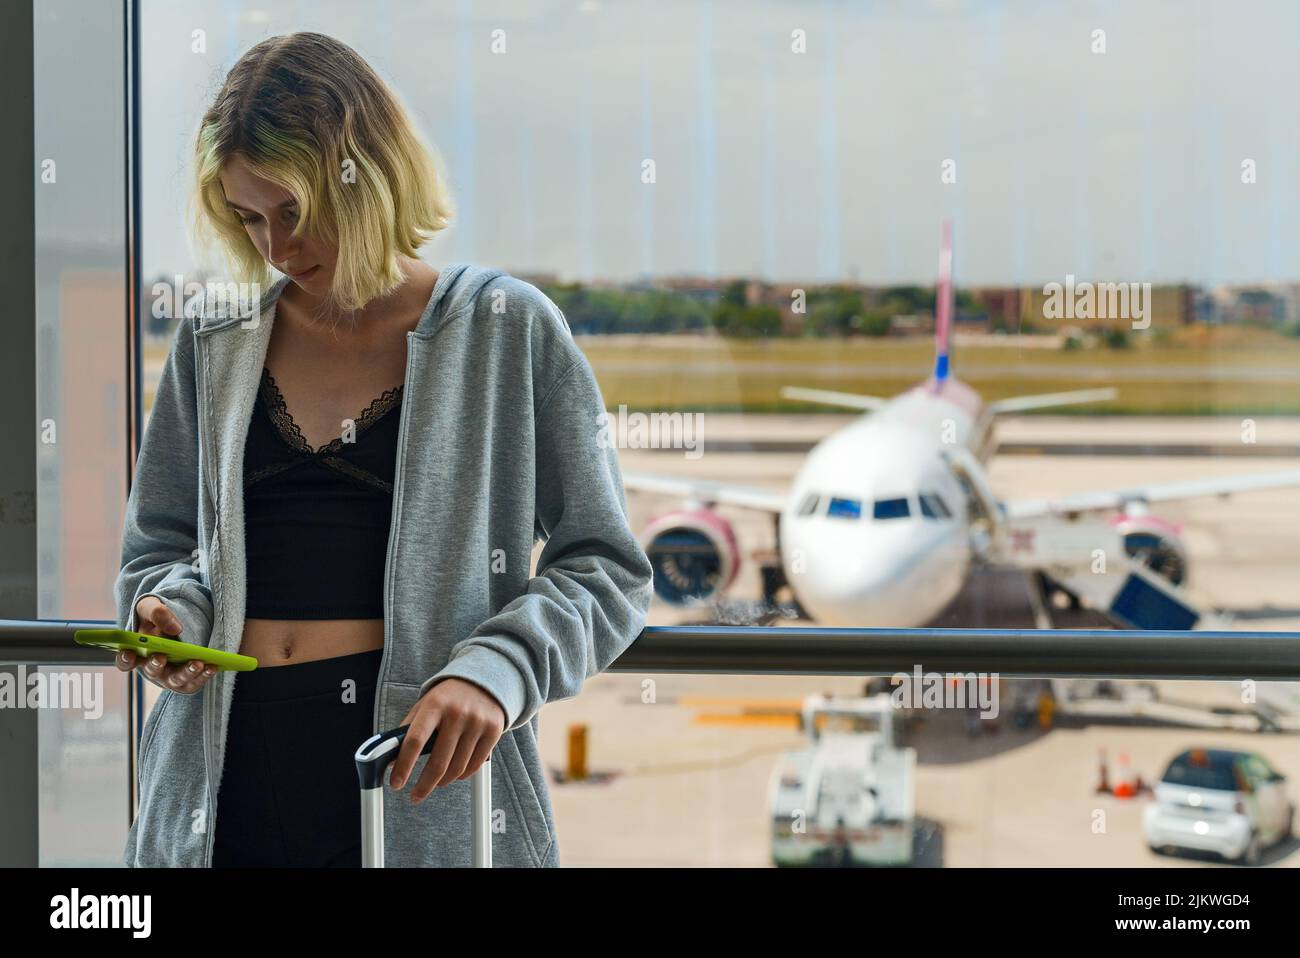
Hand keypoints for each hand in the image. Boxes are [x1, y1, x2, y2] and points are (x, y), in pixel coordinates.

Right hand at [114, 595, 217, 694]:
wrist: (174, 625)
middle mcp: (152, 668)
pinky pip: (193, 683)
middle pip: (152, 671)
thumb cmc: (156, 618)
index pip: (126, 661)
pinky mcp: (185, 680)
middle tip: (161, 657)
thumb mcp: (152, 607)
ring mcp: (168, 677)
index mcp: (137, 653)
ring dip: (186, 673)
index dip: (125, 659)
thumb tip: (175, 628)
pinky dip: (203, 676)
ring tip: (197, 664)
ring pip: (175, 680)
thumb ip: (157, 613)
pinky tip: (212, 667)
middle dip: (156, 665)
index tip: (129, 654)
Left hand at [389, 678, 505, 803]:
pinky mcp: (493, 731)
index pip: (415, 740)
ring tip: (436, 781)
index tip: (396, 784)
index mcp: (434, 705)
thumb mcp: (424, 706)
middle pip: (438, 762)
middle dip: (424, 786)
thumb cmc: (447, 698)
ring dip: (442, 781)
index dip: (404, 766)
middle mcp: (457, 713)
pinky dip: (461, 776)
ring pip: (457, 769)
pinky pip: (474, 766)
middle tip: (415, 796)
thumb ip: (407, 730)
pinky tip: (454, 774)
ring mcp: (477, 722)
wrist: (483, 681)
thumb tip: (391, 761)